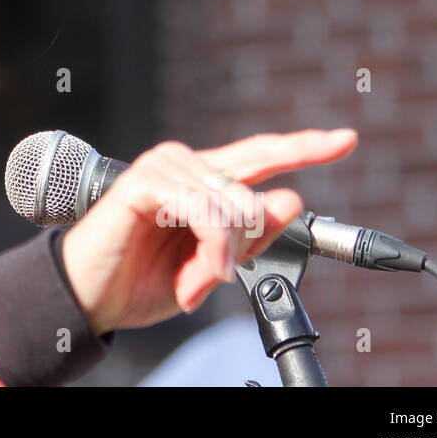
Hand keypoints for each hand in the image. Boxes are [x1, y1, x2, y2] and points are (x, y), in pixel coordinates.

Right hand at [60, 129, 358, 334]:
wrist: (91, 298)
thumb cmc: (143, 279)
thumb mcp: (213, 266)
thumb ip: (252, 236)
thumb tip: (290, 198)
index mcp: (203, 179)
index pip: (261, 154)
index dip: (304, 146)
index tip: (345, 139)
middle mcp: (185, 164)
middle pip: (253, 191)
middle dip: (249, 240)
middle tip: (218, 273)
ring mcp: (163, 168)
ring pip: (232, 205)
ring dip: (227, 251)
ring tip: (205, 275)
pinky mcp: (144, 183)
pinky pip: (204, 211)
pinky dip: (214, 246)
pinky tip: (207, 269)